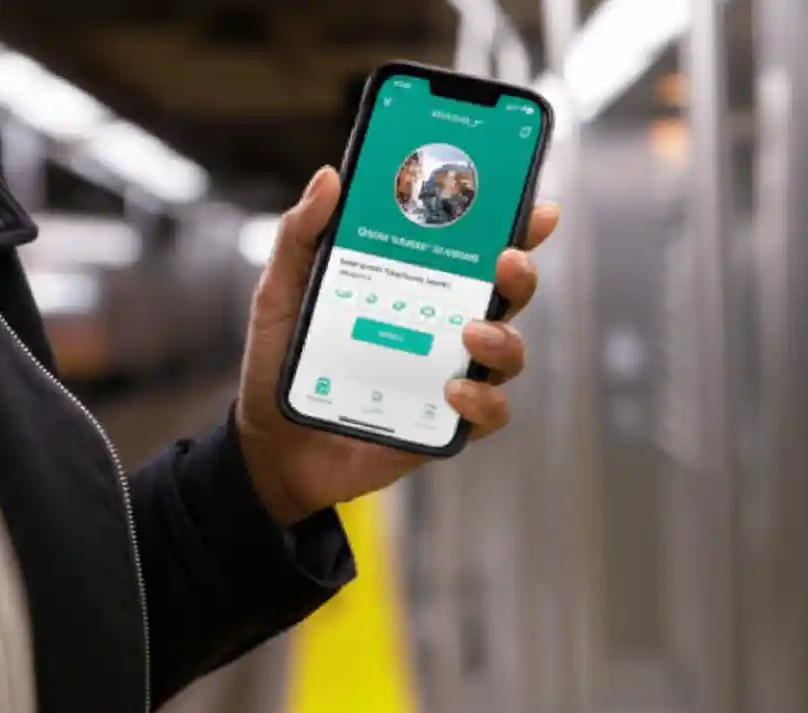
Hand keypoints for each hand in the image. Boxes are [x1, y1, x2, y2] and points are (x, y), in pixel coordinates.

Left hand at [236, 166, 559, 525]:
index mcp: (416, 285)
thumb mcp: (282, 290)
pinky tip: (454, 392)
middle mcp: (443, 326)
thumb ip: (300, 234)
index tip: (535, 208)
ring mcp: (449, 375)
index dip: (514, 226)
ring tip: (471, 333)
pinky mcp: (444, 425)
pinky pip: (488, 414)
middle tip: (507, 261)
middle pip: (505, 294)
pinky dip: (482, 401)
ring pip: (508, 352)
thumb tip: (330, 176)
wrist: (271, 442)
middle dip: (520, 274)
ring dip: (503, 338)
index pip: (475, 249)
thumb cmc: (283, 360)